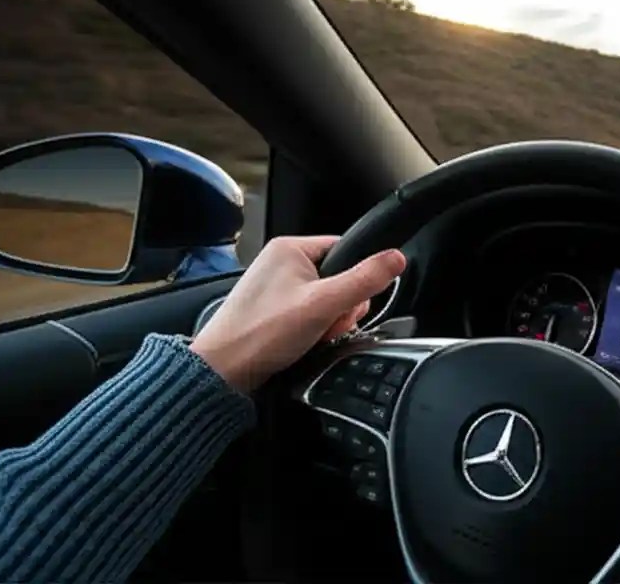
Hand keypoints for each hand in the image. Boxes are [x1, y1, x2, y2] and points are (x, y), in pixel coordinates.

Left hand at [191, 236, 405, 391]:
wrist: (223, 371)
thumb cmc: (262, 334)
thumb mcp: (324, 304)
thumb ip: (364, 280)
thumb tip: (396, 259)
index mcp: (291, 248)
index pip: (346, 249)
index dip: (357, 278)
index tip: (350, 303)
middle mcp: (281, 262)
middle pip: (339, 277)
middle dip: (342, 307)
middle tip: (326, 323)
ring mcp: (276, 287)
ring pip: (326, 299)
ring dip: (329, 321)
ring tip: (312, 335)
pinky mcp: (273, 310)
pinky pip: (309, 313)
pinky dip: (313, 329)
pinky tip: (304, 341)